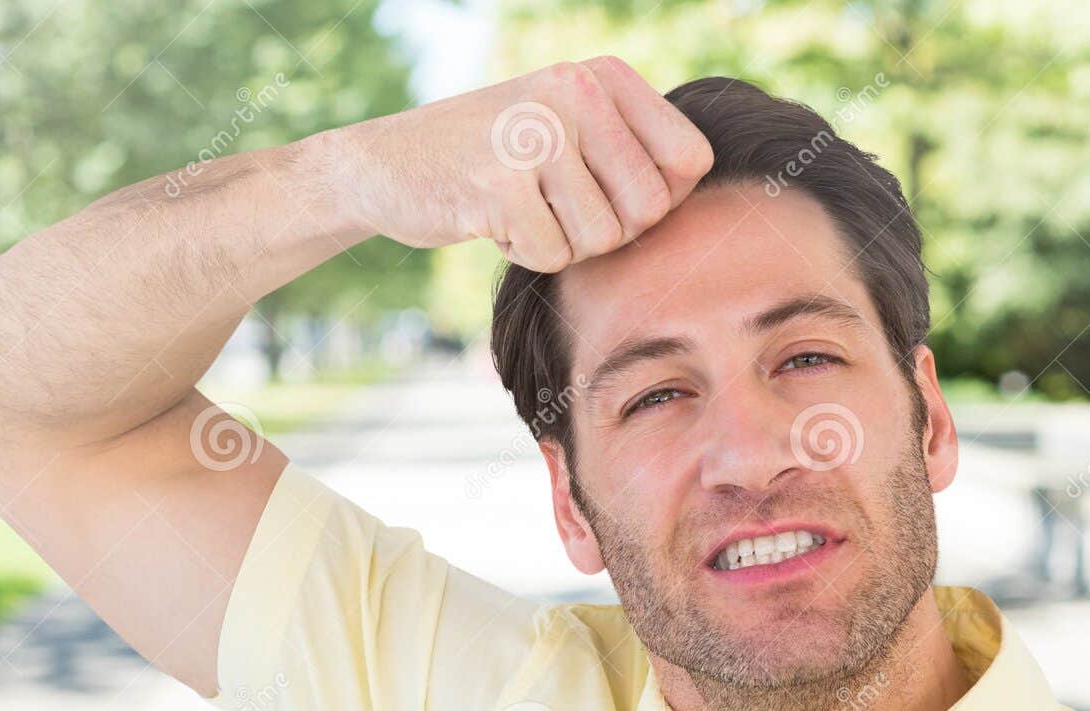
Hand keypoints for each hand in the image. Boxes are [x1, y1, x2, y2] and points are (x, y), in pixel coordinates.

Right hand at [335, 57, 713, 270]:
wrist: (387, 166)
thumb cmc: (496, 161)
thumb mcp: (571, 131)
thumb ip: (634, 151)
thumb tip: (702, 189)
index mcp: (603, 76)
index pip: (690, 161)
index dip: (658, 200)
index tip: (609, 192)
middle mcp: (575, 91)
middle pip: (650, 209)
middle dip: (610, 230)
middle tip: (559, 208)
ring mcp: (536, 134)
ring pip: (601, 238)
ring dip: (563, 242)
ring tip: (523, 206)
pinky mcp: (499, 184)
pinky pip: (552, 255)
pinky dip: (525, 253)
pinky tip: (493, 218)